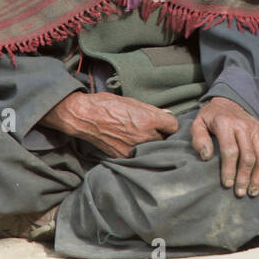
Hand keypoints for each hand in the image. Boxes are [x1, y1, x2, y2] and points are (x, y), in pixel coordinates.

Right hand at [40, 91, 178, 157]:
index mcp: (148, 120)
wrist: (85, 117)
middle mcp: (144, 136)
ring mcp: (134, 149)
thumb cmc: (107, 105)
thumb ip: (152, 110)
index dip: (168, 122)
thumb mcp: (132, 102)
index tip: (163, 121)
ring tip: (138, 135)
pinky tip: (129, 142)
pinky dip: (137, 150)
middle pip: (165, 139)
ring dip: (150, 144)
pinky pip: (138, 155)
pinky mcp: (124, 157)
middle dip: (160, 134)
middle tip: (150, 129)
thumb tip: (167, 114)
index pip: (173, 125)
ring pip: (152, 148)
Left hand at [191, 96, 258, 197]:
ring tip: (252, 191)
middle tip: (240, 193)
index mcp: (225, 124)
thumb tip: (206, 157)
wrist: (229, 101)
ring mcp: (257, 129)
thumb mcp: (198, 124)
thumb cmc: (211, 117)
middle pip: (248, 156)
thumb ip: (199, 139)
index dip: (229, 170)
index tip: (227, 184)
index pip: (230, 151)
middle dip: (245, 177)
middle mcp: (244, 125)